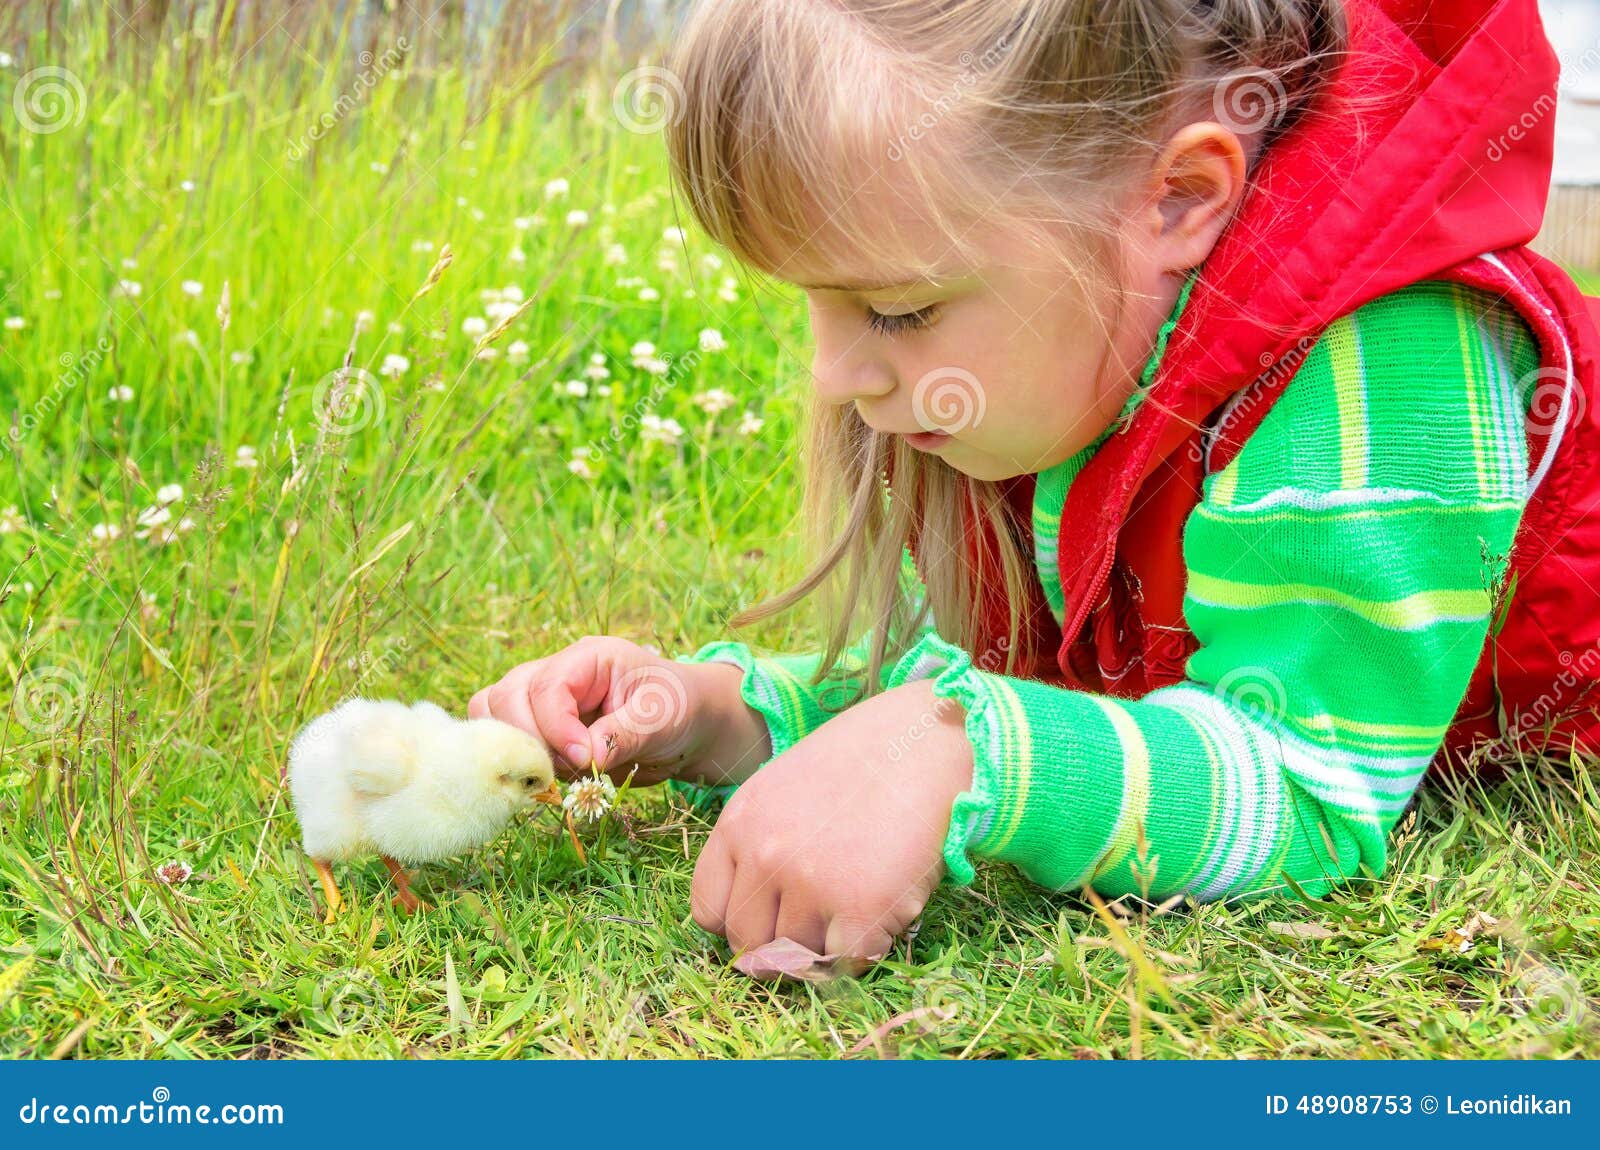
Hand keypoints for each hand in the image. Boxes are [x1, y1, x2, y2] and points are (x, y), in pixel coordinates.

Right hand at [468, 636, 770, 782]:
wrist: (685, 726)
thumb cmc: (679, 708)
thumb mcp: (663, 717)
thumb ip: (626, 733)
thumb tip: (588, 757)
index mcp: (588, 658)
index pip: (547, 687)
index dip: (556, 728)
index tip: (585, 760)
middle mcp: (554, 673)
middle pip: (505, 697)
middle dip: (530, 741)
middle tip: (571, 770)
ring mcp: (539, 700)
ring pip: (490, 713)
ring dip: (513, 750)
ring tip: (554, 775)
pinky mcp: (535, 728)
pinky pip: (500, 738)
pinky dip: (511, 761)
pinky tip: (542, 780)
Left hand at [690, 679, 972, 960]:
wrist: (924, 741)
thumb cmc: (857, 766)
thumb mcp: (782, 792)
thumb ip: (758, 853)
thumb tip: (755, 954)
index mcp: (738, 824)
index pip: (708, 911)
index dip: (739, 922)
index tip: (770, 915)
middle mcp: (766, 855)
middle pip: (748, 944)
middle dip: (780, 942)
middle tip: (822, 914)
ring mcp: (812, 882)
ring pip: (798, 957)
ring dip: (827, 941)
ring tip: (857, 896)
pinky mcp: (862, 905)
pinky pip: (846, 962)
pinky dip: (864, 949)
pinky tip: (880, 911)